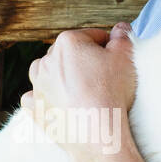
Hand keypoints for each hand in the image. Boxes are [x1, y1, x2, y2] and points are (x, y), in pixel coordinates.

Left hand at [19, 22, 136, 157]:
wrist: (97, 133)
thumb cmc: (111, 93)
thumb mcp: (125, 58)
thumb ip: (123, 38)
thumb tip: (120, 29)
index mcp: (68, 42)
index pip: (91, 36)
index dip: (107, 47)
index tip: (115, 60)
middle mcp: (47, 60)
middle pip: (68, 54)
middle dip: (83, 62)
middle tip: (102, 78)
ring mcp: (38, 84)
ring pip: (47, 72)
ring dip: (60, 76)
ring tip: (79, 89)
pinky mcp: (35, 107)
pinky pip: (35, 97)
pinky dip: (44, 98)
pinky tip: (58, 103)